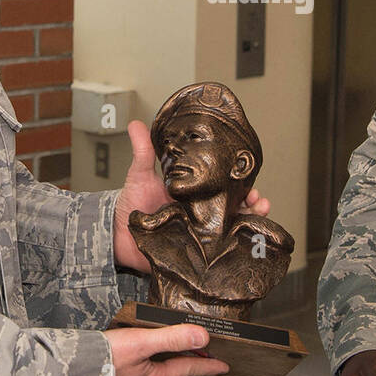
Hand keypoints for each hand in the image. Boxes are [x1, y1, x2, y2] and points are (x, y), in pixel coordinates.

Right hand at [103, 323, 228, 375]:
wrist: (67, 373)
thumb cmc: (101, 358)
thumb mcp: (142, 341)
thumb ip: (173, 337)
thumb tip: (202, 337)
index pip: (190, 369)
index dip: (208, 364)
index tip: (224, 366)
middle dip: (185, 367)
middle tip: (192, 352)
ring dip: (165, 368)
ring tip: (164, 351)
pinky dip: (148, 369)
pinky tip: (138, 358)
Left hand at [113, 120, 270, 271]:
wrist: (117, 235)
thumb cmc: (131, 205)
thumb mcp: (139, 175)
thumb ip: (144, 152)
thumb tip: (135, 124)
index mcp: (194, 194)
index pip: (223, 187)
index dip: (240, 184)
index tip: (251, 180)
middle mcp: (200, 213)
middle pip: (234, 207)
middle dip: (251, 203)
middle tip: (258, 199)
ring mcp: (199, 232)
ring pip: (231, 227)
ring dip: (249, 222)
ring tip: (257, 215)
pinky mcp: (194, 251)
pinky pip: (219, 250)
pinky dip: (235, 246)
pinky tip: (244, 241)